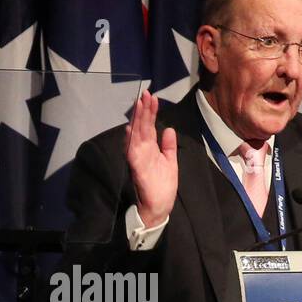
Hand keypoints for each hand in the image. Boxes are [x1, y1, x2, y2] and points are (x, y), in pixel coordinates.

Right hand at [125, 89, 178, 226]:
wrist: (159, 207)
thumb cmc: (163, 186)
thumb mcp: (170, 162)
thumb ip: (168, 146)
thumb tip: (168, 128)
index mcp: (150, 149)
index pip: (149, 126)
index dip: (151, 112)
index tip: (153, 97)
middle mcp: (142, 151)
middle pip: (142, 127)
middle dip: (143, 111)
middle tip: (146, 94)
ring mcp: (138, 159)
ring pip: (136, 136)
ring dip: (137, 121)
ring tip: (139, 105)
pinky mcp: (137, 169)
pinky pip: (132, 153)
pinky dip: (131, 142)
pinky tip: (131, 130)